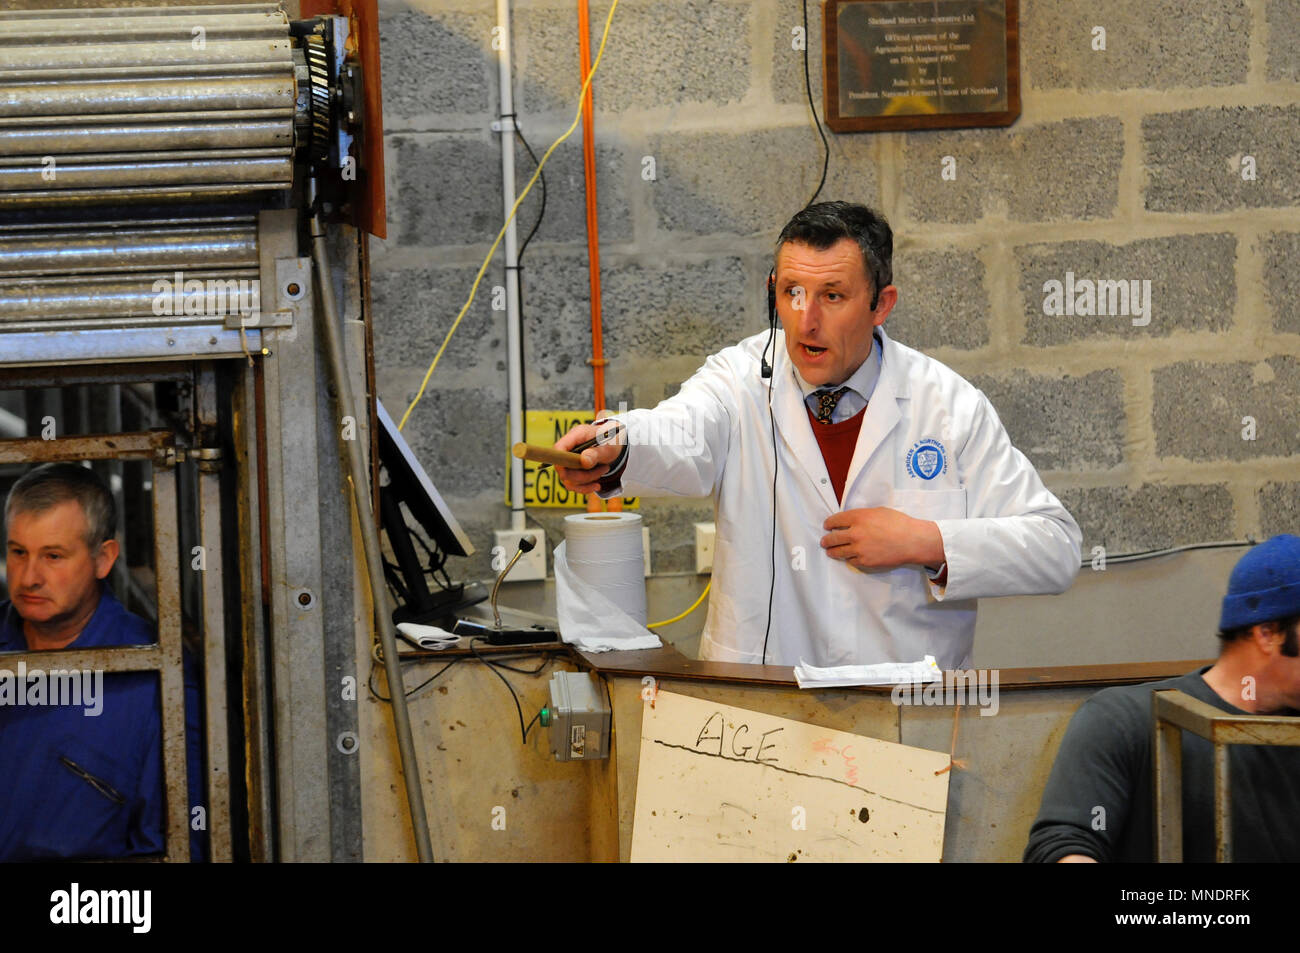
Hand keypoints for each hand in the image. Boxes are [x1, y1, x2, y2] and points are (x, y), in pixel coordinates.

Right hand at [554, 422, 624, 494]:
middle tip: (603, 469)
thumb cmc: (612, 441)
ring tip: (604, 470)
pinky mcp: (573, 471)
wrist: (617, 445)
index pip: (559, 449)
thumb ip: (596, 453)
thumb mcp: (609, 446)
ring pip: (568, 479)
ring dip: (587, 481)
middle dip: (583, 475)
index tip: (577, 469)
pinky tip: (597, 485)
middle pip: (563, 469)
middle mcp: (569, 448)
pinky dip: (585, 488)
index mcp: (576, 435)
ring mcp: (569, 461)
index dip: (562, 461)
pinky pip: (572, 485)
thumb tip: (584, 461)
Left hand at [820, 507, 944, 570]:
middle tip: (824, 541)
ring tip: (829, 552)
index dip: (828, 523)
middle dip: (826, 540)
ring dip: (832, 551)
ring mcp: (858, 549)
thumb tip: (851, 520)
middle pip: (833, 538)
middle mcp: (855, 533)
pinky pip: (851, 561)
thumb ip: (862, 515)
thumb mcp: (878, 511)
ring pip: (838, 552)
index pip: (835, 520)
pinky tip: (848, 557)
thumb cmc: (898, 523)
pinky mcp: (865, 561)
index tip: (826, 526)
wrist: (911, 541)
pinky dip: (848, 558)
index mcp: (858, 517)